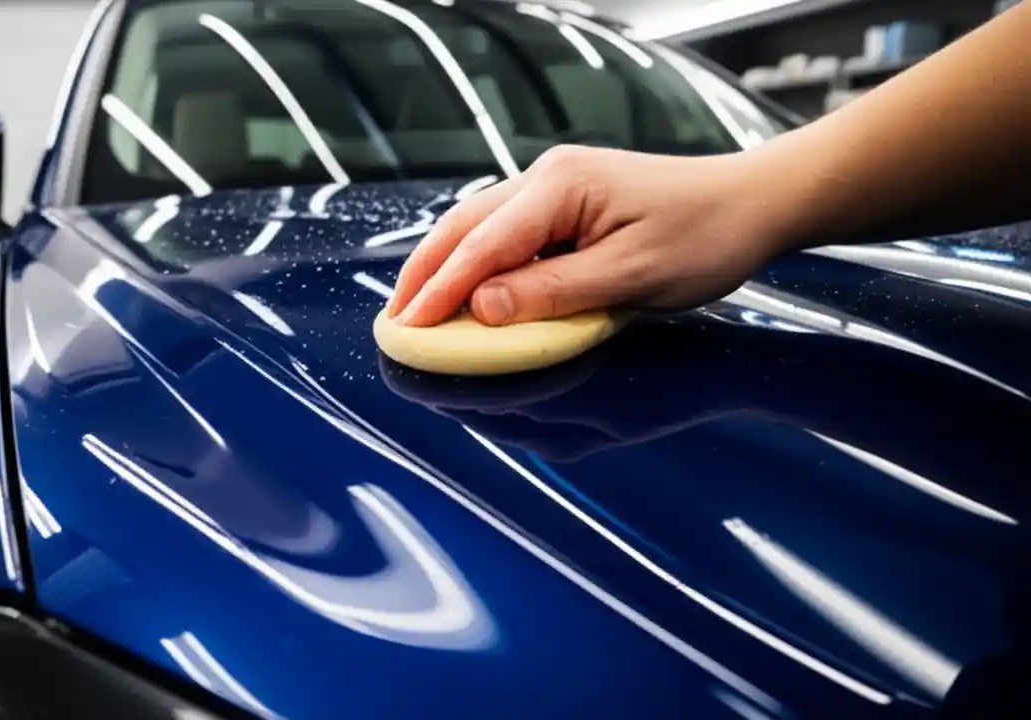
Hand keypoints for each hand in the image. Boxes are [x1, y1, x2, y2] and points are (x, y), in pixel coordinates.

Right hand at [387, 146, 794, 326]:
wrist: (750, 204)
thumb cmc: (703, 238)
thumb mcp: (631, 276)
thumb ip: (552, 293)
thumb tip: (480, 310)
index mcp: (561, 187)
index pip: (483, 245)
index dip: (441, 289)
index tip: (408, 326)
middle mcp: (548, 177)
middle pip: (465, 225)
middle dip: (425, 273)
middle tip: (394, 319)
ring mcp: (555, 186)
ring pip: (479, 226)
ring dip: (445, 266)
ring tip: (416, 307)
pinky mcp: (566, 202)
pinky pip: (505, 232)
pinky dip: (476, 262)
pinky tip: (465, 289)